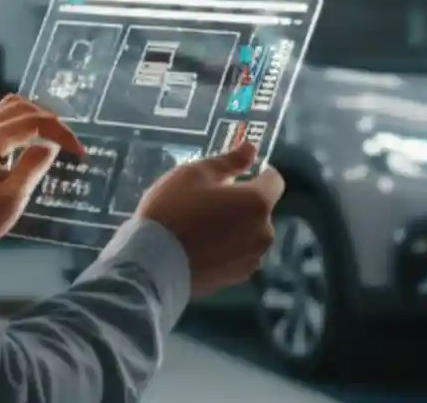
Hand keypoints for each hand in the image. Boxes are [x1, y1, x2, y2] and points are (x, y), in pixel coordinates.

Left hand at [0, 95, 83, 249]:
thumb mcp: (9, 200)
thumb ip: (31, 168)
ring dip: (34, 119)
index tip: (79, 151)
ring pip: (8, 110)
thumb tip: (50, 146)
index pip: (31, 121)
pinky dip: (22, 126)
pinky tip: (31, 145)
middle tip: (67, 142)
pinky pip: (1, 123)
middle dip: (48, 119)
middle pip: (19, 106)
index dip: (60, 132)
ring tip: (52, 139)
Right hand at [136, 143, 284, 297]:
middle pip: (260, 209)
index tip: (236, 175)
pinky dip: (227, 248)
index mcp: (257, 203)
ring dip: (236, 227)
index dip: (258, 173)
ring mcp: (251, 259)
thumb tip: (252, 148)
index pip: (274, 181)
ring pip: (249, 233)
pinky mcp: (236, 278)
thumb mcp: (195, 174)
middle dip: (242, 202)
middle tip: (208, 202)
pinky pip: (238, 254)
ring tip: (201, 227)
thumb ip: (229, 161)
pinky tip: (200, 247)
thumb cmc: (173, 210)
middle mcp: (263, 233)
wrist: (152, 264)